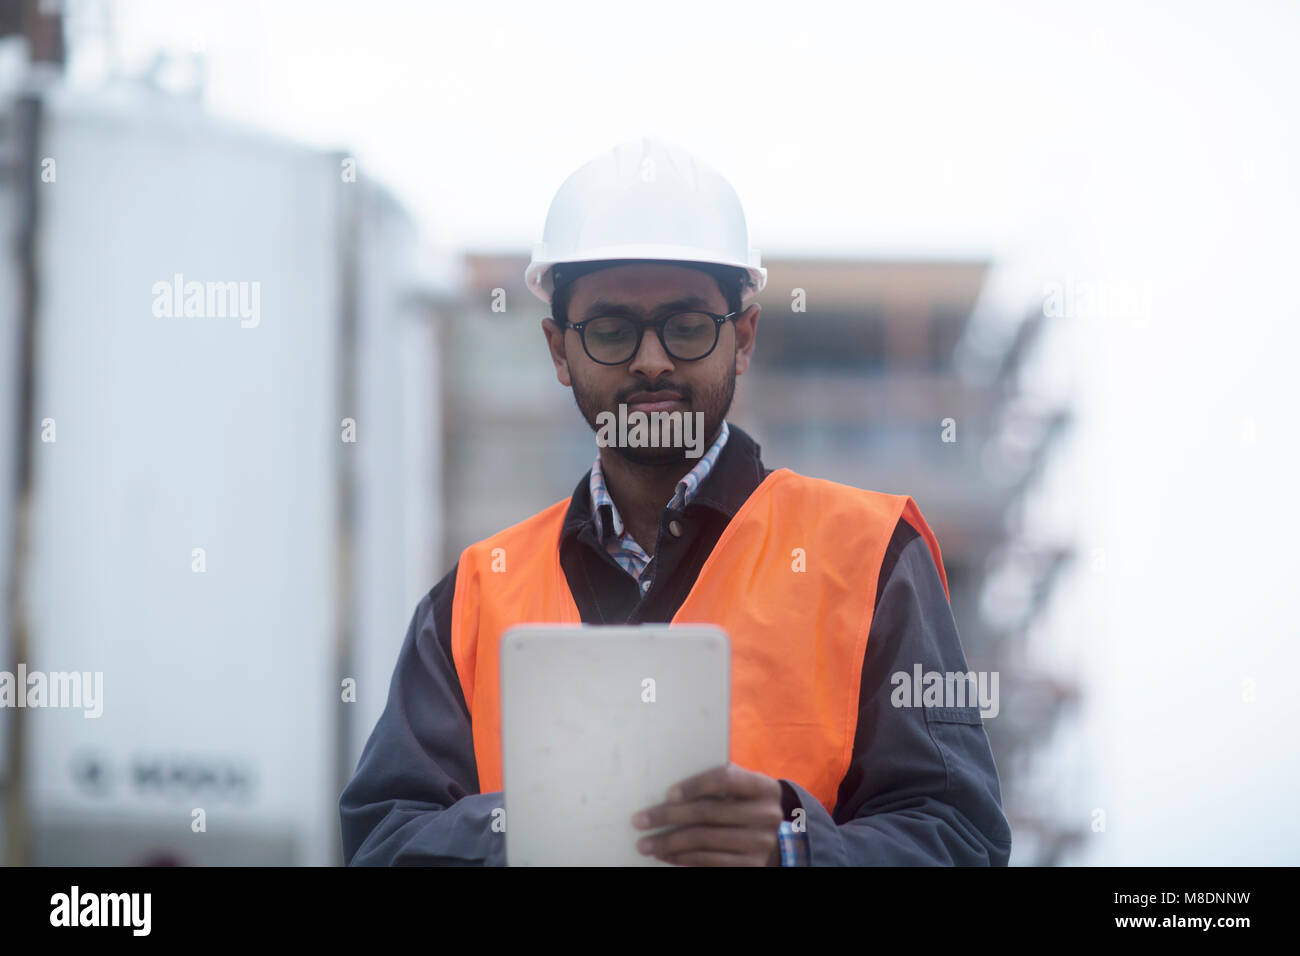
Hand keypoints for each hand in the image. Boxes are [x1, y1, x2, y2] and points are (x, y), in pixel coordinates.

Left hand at [631, 762, 783, 865]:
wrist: (772, 837)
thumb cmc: (743, 804)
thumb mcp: (740, 788)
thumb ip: (715, 782)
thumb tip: (667, 791)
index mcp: (763, 787)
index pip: (726, 779)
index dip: (695, 785)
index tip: (667, 794)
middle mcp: (767, 815)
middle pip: (709, 812)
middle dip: (669, 816)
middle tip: (640, 821)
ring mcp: (760, 843)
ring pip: (705, 841)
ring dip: (669, 843)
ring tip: (645, 843)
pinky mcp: (751, 866)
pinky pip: (709, 862)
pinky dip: (682, 859)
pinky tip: (665, 855)